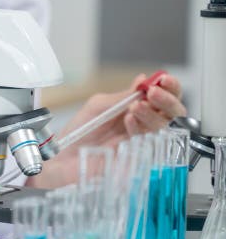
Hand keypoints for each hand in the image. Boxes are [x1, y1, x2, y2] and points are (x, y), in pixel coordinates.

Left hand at [28, 73, 185, 187]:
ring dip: (152, 113)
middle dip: (167, 100)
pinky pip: (150, 142)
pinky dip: (140, 127)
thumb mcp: (99, 107)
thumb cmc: (79, 133)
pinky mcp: (139, 158)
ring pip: (165, 127)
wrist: (63, 158)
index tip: (163, 79)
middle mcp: (144, 125)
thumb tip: (144, 79)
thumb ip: (123, 96)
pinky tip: (128, 120)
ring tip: (134, 107)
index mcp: (137, 109)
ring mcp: (143, 142)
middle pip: (174, 112)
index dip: (169, 87)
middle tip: (153, 93)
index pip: (165, 96)